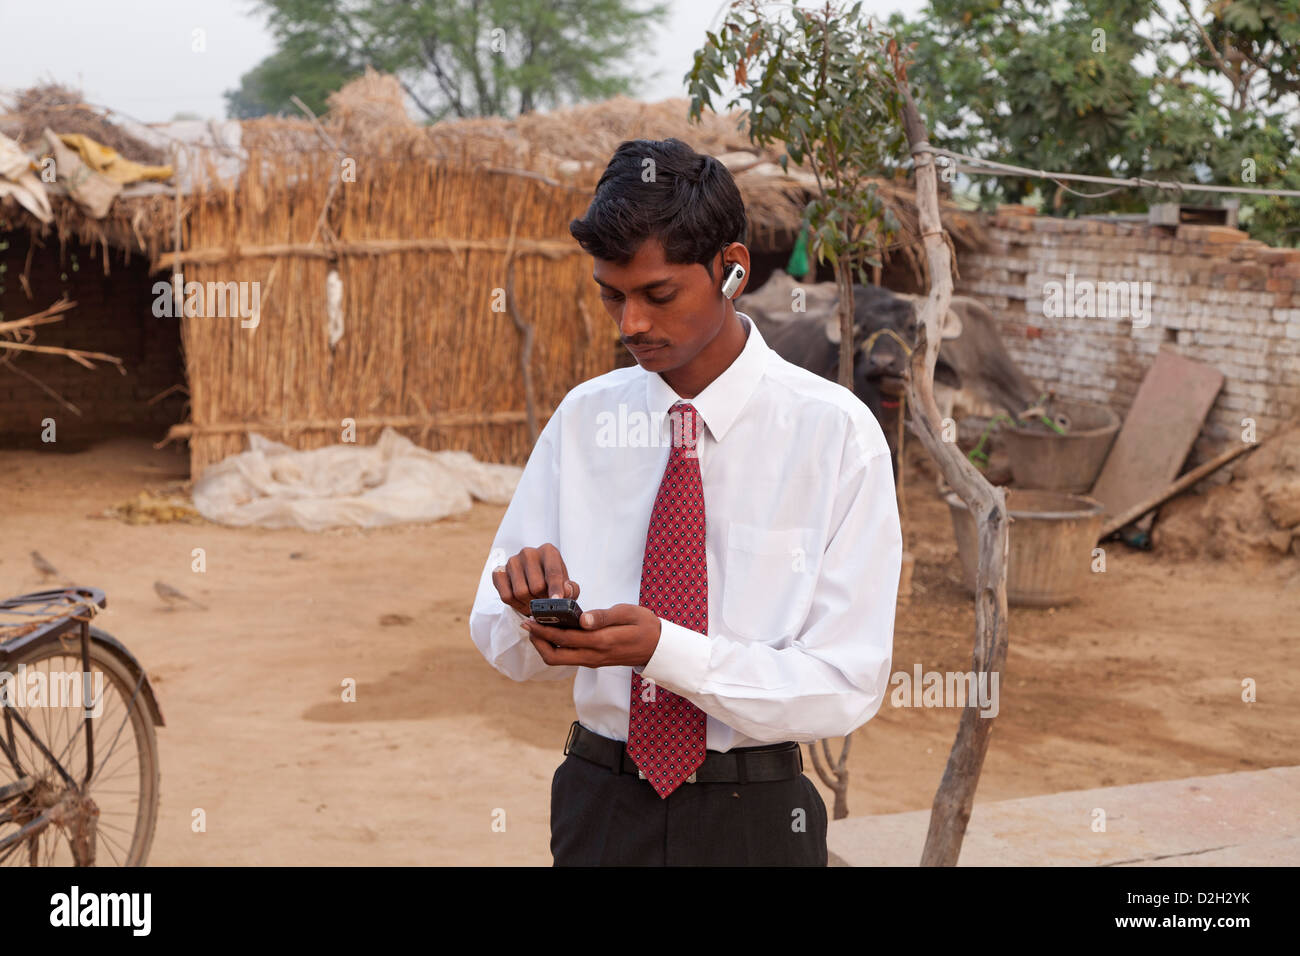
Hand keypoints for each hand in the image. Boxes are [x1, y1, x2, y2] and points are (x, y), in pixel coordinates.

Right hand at [491, 543, 579, 614]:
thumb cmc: (553, 581)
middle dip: (543, 602)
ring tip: (536, 607)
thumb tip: (565, 592)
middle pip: (536, 586)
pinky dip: (516, 606)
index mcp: (548, 551)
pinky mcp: (499, 572)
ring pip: (520, 593)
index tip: (556, 601)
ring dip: (529, 605)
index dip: (555, 589)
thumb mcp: (566, 584)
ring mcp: (512, 561)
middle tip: (546, 607)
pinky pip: (506, 596)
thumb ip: (571, 590)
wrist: (532, 577)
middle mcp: (529, 553)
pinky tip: (523, 604)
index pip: (553, 572)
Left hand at [522, 603, 661, 668]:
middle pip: (555, 656)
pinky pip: (568, 658)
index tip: (530, 620)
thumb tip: (582, 619)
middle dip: (538, 641)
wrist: (657, 647)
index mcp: (602, 641)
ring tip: (537, 627)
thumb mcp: (628, 614)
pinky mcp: (593, 661)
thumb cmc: (644, 625)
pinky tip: (553, 632)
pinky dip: (555, 647)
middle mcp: (594, 655)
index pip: (566, 638)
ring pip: (560, 660)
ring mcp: (592, 661)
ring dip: (545, 645)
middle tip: (527, 625)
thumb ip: (604, 617)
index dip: (544, 630)